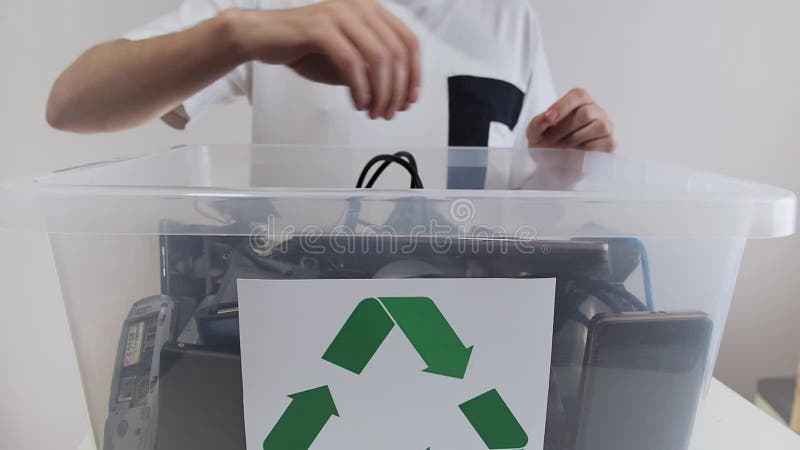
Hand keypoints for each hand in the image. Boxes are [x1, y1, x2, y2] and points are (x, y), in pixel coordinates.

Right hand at [234, 0, 420, 119]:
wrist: (263, 37)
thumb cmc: (306, 48)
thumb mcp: (349, 60)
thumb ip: (373, 71)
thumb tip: (398, 97)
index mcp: (372, 9)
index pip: (408, 42)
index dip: (415, 74)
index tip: (409, 100)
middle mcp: (360, 6)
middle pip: (396, 53)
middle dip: (397, 90)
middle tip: (390, 113)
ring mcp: (340, 13)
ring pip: (378, 58)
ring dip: (380, 92)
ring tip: (374, 112)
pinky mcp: (320, 27)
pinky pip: (351, 62)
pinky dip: (360, 88)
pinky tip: (358, 103)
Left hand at [527, 88, 615, 151]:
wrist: (552, 166)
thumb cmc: (547, 143)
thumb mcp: (534, 133)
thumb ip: (537, 123)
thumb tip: (547, 118)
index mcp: (580, 102)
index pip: (578, 95)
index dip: (563, 106)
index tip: (548, 118)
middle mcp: (595, 111)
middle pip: (586, 113)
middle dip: (564, 128)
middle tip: (550, 140)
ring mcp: (605, 126)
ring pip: (599, 126)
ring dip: (576, 139)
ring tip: (563, 147)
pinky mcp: (609, 143)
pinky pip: (605, 143)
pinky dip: (587, 150)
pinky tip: (575, 153)